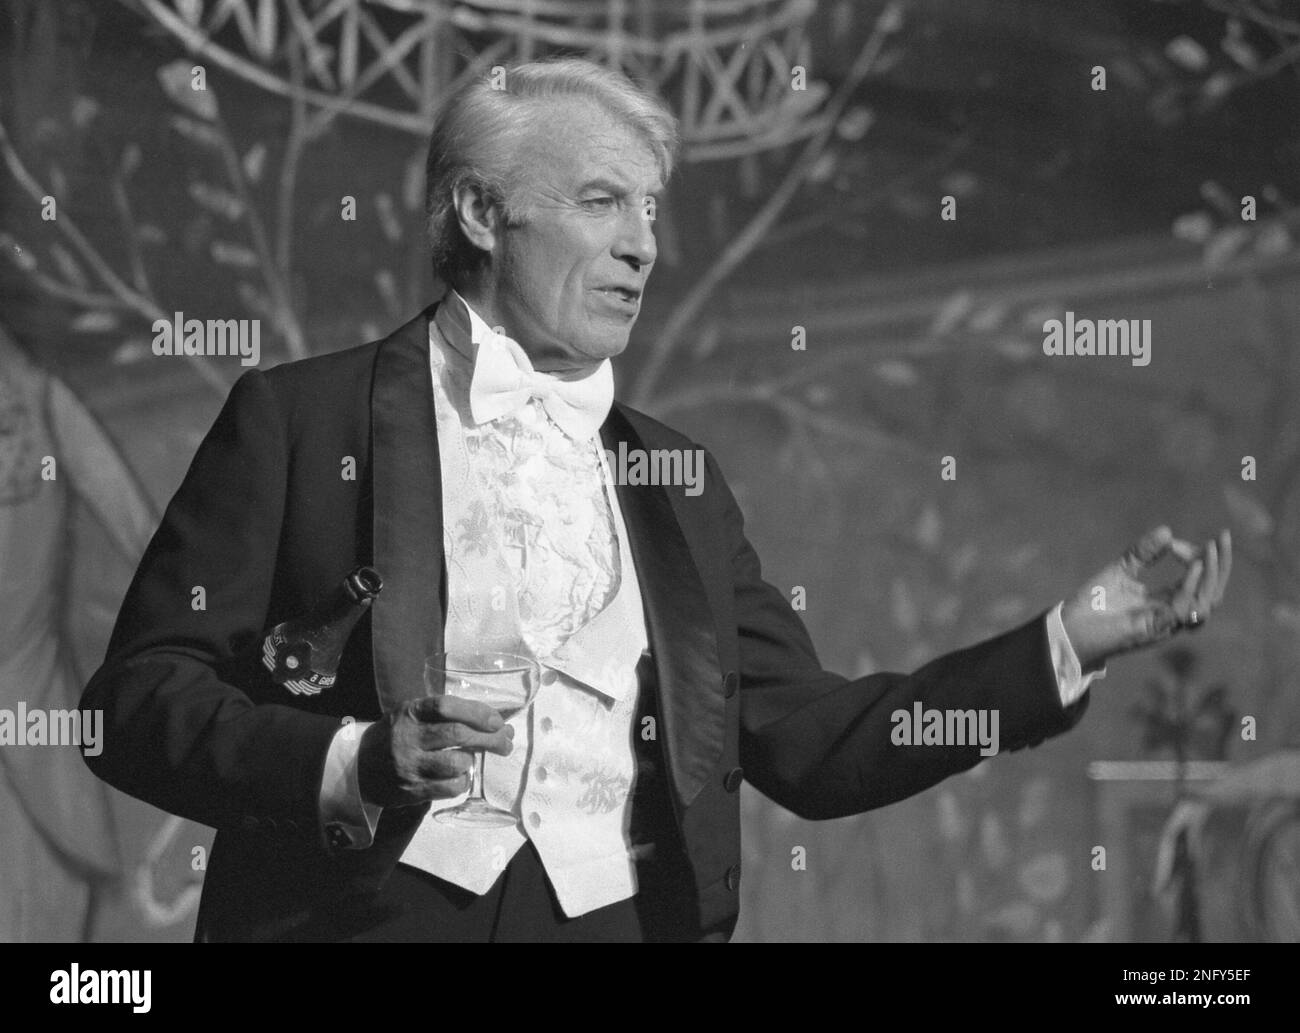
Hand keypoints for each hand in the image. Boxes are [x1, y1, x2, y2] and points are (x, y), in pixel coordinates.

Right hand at [357, 695, 513, 808]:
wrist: (359, 767)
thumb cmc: (397, 735)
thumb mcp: (412, 714)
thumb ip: (445, 714)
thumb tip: (495, 720)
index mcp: (411, 712)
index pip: (446, 707)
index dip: (476, 712)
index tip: (496, 721)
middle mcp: (409, 737)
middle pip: (458, 735)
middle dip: (490, 739)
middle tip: (506, 742)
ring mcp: (410, 765)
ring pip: (456, 763)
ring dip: (473, 760)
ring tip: (475, 759)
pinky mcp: (412, 790)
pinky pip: (449, 788)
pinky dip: (462, 782)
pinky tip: (462, 777)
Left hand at [1060, 526, 1231, 670]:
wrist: (1068, 630)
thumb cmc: (1093, 605)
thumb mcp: (1120, 571)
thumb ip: (1142, 554)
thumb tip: (1167, 530)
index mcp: (1166, 602)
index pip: (1200, 582)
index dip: (1201, 559)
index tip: (1186, 540)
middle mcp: (1170, 614)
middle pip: (1211, 593)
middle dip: (1221, 566)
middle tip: (1223, 538)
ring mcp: (1163, 623)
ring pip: (1204, 604)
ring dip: (1211, 576)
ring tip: (1210, 550)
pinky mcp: (1151, 629)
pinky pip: (1181, 610)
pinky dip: (1190, 587)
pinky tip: (1194, 566)